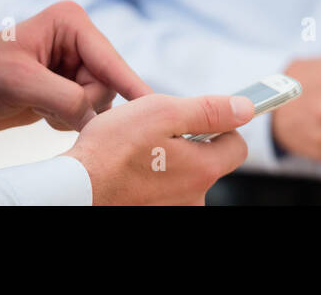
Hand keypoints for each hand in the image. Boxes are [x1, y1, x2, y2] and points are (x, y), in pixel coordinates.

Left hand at [0, 0, 151, 131]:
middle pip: (107, 83)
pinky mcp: (68, 86)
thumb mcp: (21, 82)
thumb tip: (96, 118)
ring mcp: (74, 64)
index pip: (109, 59)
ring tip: (40, 106)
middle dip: (82, 103)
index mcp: (70, 22)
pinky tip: (41, 112)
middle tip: (49, 107)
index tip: (153, 105)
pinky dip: (66, 118)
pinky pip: (86, 110)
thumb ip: (65, 97)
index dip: (130, 84)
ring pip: (99, 100)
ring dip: (72, 112)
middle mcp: (78, 40)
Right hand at [65, 93, 253, 204]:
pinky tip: (130, 171)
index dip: (222, 127)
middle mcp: (194, 198)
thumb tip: (246, 108)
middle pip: (208, 163)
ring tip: (137, 154)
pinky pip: (163, 192)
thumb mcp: (162, 113)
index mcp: (203, 170)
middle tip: (156, 134)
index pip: (237, 147)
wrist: (75, 189)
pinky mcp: (152, 213)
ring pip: (182, 178)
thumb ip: (209, 110)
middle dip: (189, 145)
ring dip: (167, 163)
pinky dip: (151, 181)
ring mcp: (173, 210)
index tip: (200, 120)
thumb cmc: (111, 150)